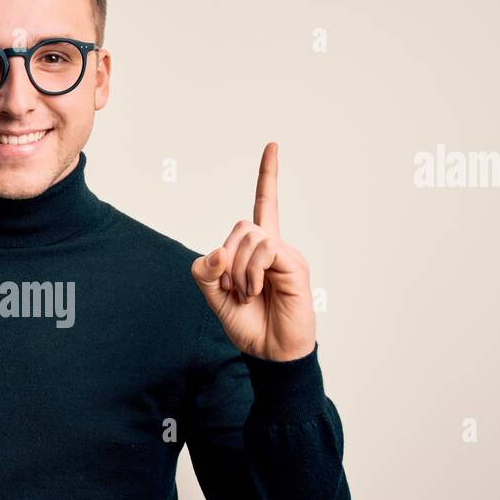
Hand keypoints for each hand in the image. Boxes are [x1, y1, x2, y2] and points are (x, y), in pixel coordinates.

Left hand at [190, 143, 316, 361]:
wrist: (272, 353)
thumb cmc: (249, 325)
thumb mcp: (214, 298)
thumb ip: (205, 272)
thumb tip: (216, 250)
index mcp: (257, 252)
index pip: (264, 205)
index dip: (268, 177)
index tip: (273, 146)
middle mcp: (276, 248)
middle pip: (242, 225)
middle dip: (226, 256)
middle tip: (230, 288)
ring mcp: (287, 256)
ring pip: (251, 236)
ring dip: (238, 269)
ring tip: (246, 294)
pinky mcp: (294, 266)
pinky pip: (265, 250)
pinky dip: (251, 271)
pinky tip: (255, 290)